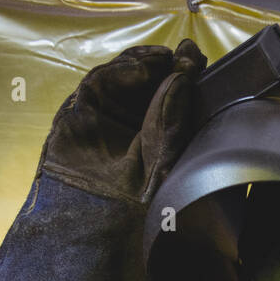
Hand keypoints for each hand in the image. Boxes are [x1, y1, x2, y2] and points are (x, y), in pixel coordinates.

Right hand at [39, 39, 207, 204]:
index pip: (176, 105)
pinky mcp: (80, 113)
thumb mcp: (166, 164)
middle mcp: (133, 132)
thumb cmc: (135, 209)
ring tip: (165, 58)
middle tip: (186, 54)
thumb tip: (184, 76)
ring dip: (147, 64)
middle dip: (169, 68)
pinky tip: (142, 66)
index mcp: (159, 147)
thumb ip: (174, 122)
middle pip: (152, 86)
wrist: (92, 226)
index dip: (187, 82)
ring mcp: (106, 120)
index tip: (199, 64)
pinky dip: (122, 70)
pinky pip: (102, 83)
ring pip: (127, 80)